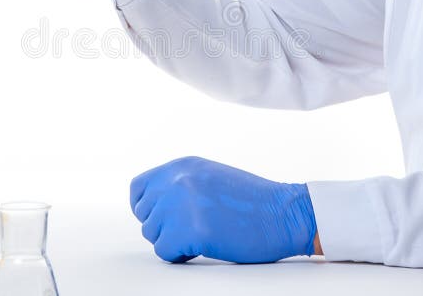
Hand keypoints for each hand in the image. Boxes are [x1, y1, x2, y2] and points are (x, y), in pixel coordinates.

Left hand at [129, 156, 316, 263]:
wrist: (283, 213)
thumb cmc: (253, 201)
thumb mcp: (210, 177)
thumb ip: (181, 184)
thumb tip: (154, 205)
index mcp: (182, 166)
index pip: (138, 187)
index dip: (145, 207)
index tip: (159, 218)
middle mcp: (177, 180)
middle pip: (145, 215)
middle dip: (163, 228)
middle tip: (190, 231)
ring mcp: (182, 204)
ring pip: (153, 234)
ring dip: (173, 241)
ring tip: (201, 237)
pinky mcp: (190, 230)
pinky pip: (165, 252)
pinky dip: (180, 256)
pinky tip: (202, 248)